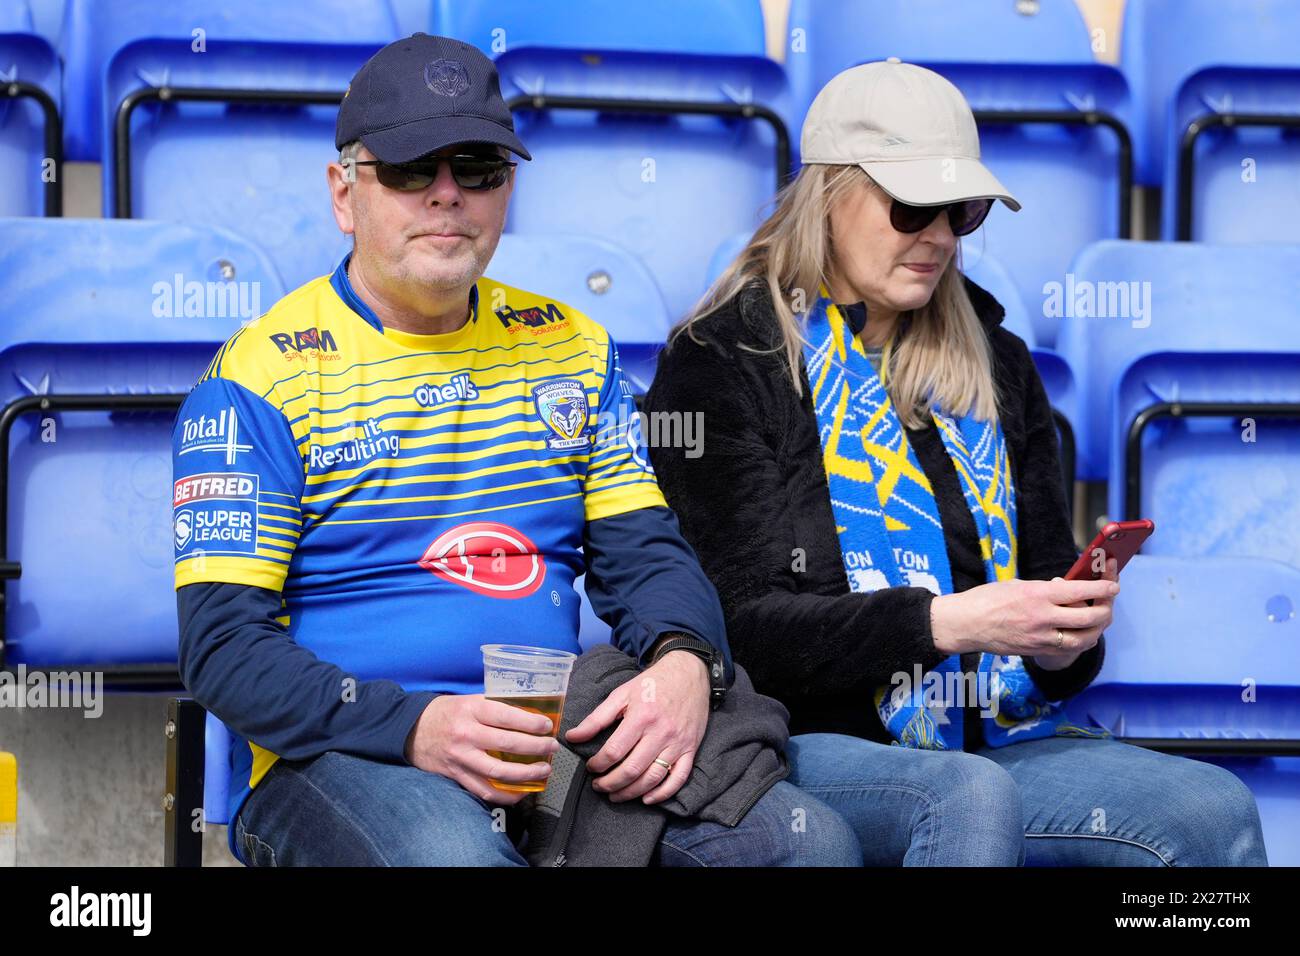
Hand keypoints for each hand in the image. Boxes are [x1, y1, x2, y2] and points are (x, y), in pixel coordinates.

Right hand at [404, 695, 558, 805]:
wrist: (410, 730)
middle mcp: (466, 734)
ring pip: (498, 772)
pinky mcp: (456, 775)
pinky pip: (484, 790)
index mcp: (472, 709)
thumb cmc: (446, 712)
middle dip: (536, 747)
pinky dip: (506, 794)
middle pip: (508, 744)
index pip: (507, 716)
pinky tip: (522, 791)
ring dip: (526, 774)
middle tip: (552, 748)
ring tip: (544, 770)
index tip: (548, 727)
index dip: (531, 723)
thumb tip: (530, 712)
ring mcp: (461, 758)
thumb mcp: (469, 700)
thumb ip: (495, 706)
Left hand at [564, 650, 709, 804]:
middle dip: (611, 783)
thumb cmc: (652, 684)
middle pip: (632, 769)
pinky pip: (678, 778)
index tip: (591, 767)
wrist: (688, 674)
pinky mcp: (690, 749)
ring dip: (631, 792)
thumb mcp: (622, 694)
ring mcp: (677, 743)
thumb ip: (597, 718)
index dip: (598, 764)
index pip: (615, 750)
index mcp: (642, 717)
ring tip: (615, 795)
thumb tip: (572, 737)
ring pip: (653, 778)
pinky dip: (662, 793)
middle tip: (598, 786)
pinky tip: (646, 798)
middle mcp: (661, 732)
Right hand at [930, 568, 1117, 661]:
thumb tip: (1067, 591)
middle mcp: (1042, 617)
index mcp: (1037, 595)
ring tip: (1099, 619)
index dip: (1102, 587)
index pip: (1080, 590)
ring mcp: (1041, 638)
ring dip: (1097, 628)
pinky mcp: (1037, 651)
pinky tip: (1083, 633)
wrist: (965, 625)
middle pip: (1089, 617)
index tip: (1113, 584)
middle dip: (1106, 609)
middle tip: (1109, 602)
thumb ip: (1045, 590)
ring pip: (1084, 638)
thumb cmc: (987, 599)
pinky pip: (1069, 648)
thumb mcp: (1018, 585)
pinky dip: (1081, 640)